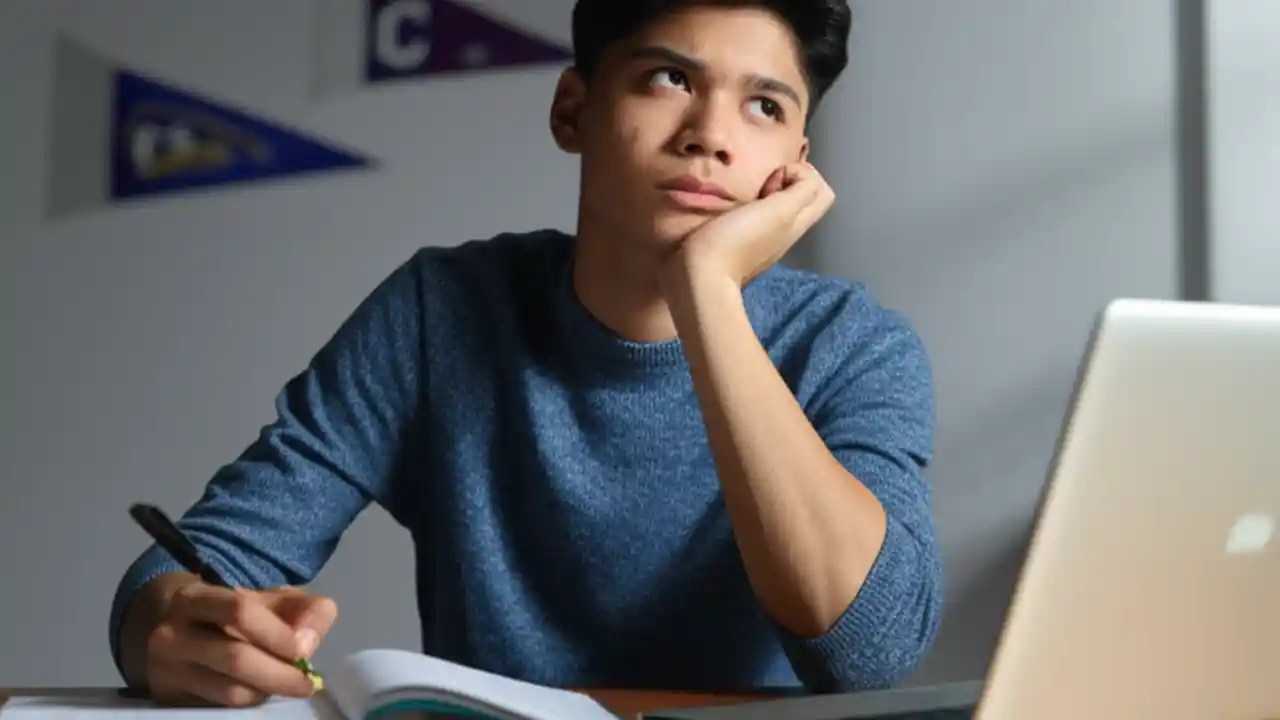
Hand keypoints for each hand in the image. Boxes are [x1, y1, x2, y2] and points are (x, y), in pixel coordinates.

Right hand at [144, 584, 337, 706]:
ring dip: (266, 690)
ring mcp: (166, 670)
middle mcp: (173, 635)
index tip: (303, 650)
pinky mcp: (167, 698)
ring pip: (229, 691)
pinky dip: (249, 701)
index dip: (277, 634)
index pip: (240, 612)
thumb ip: (302, 609)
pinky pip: (220, 707)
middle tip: (306, 683)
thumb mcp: (268, 597)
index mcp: (197, 599)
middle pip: (236, 658)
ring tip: (285, 684)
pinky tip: (261, 691)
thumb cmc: (228, 610)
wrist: (165, 623)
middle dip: (280, 674)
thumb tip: (309, 643)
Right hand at [665, 161, 834, 287]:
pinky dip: (756, 203)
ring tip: (751, 192)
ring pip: (784, 205)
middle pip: (806, 197)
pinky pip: (762, 215)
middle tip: (765, 183)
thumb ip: (800, 189)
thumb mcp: (780, 210)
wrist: (702, 274)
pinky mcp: (744, 243)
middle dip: (790, 179)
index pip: (823, 191)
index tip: (776, 177)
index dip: (803, 173)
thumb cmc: (739, 238)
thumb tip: (797, 175)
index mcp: (798, 223)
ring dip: (772, 190)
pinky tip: (738, 206)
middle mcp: (788, 232)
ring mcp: (766, 239)